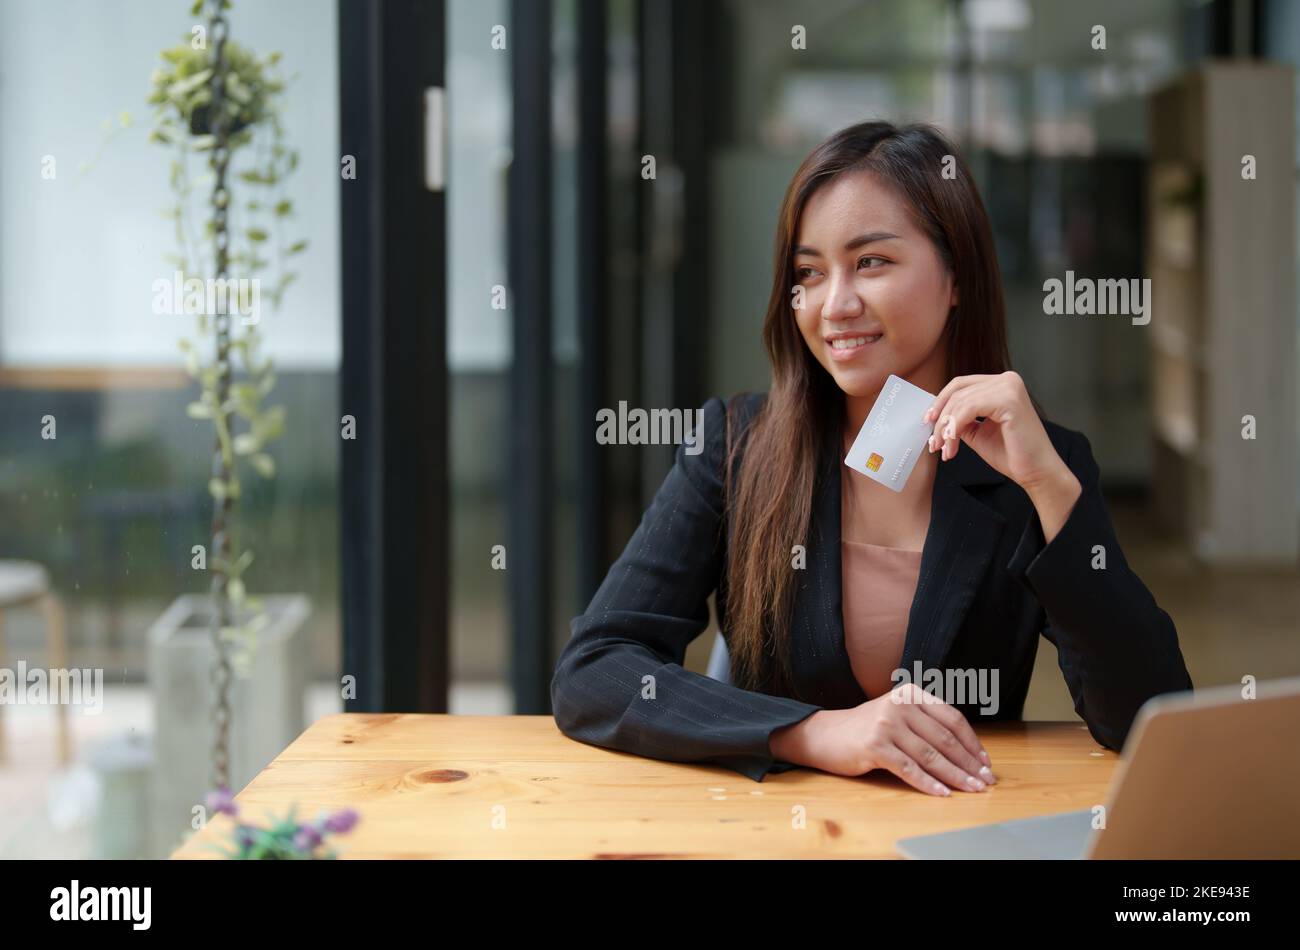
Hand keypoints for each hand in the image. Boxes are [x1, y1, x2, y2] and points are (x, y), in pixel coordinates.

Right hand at [771, 684, 997, 794]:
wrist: (826, 734)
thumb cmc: (867, 729)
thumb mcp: (898, 714)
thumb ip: (926, 722)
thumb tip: (968, 751)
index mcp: (910, 693)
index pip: (951, 718)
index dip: (972, 742)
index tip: (985, 762)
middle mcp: (900, 704)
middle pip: (944, 739)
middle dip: (969, 763)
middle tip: (985, 780)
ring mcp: (886, 724)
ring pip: (930, 755)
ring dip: (955, 776)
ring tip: (971, 789)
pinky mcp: (874, 746)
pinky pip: (908, 769)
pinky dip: (928, 783)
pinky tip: (942, 793)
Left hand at [923, 370, 1065, 493]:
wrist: (1036, 473)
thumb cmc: (1012, 454)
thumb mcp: (977, 432)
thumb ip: (960, 419)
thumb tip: (935, 415)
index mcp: (1001, 384)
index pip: (961, 384)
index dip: (940, 401)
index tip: (928, 422)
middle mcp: (1007, 380)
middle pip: (958, 391)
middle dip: (940, 418)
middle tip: (933, 442)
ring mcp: (1010, 387)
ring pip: (961, 402)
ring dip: (946, 428)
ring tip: (944, 449)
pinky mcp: (1009, 400)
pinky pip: (968, 409)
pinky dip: (955, 428)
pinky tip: (952, 445)